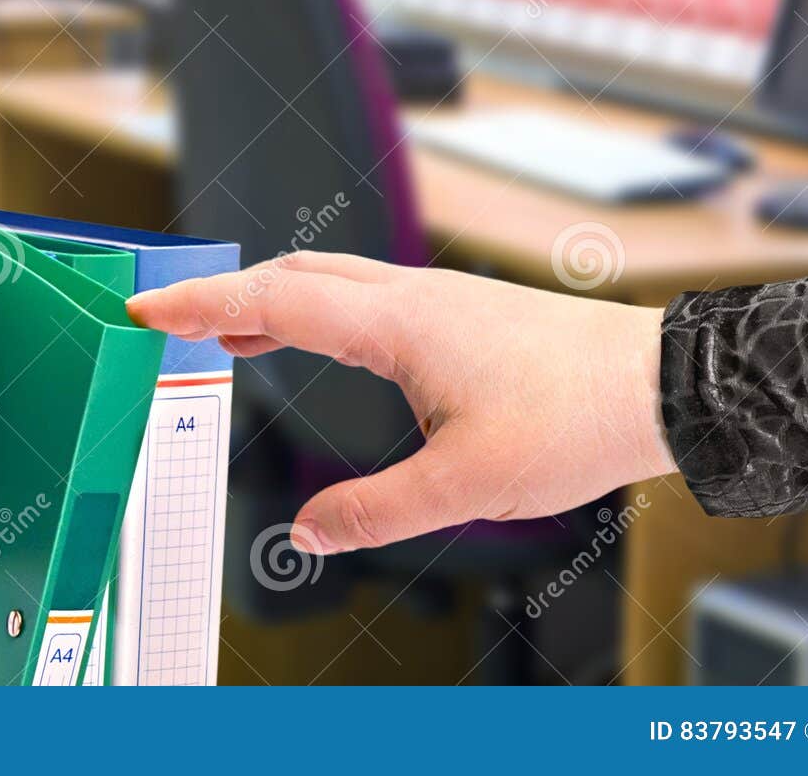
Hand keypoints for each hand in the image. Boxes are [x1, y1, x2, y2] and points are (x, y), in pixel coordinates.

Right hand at [126, 253, 674, 554]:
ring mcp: (436, 297)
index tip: (149, 306)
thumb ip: (376, 511)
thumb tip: (308, 534)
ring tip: (229, 331)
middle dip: (223, 292)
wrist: (658, 382)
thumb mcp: (467, 485)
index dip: (202, 304)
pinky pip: (362, 291)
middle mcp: (410, 295)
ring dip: (270, 296)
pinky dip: (315, 305)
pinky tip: (320, 339)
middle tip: (171, 317)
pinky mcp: (459, 311)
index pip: (274, 300)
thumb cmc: (575, 419)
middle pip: (291, 273)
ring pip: (329, 276)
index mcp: (398, 324)